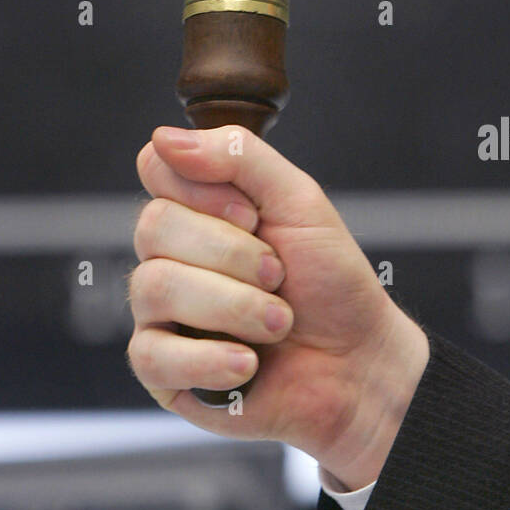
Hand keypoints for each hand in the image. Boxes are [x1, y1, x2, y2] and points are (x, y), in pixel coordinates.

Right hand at [128, 124, 428, 491]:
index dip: (203, 190)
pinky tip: (248, 364)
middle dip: (231, 253)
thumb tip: (164, 137)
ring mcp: (160, 314)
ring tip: (277, 323)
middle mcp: (169, 256)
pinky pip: (151, 355)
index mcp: (197, 209)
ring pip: (153, 286)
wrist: (359, 364)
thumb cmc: (331, 282)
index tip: (253, 215)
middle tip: (279, 274)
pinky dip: (210, 358)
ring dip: (234, 306)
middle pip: (153, 225)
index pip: (155, 167)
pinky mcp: (162, 373)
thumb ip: (237, 156)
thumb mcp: (298, 200)